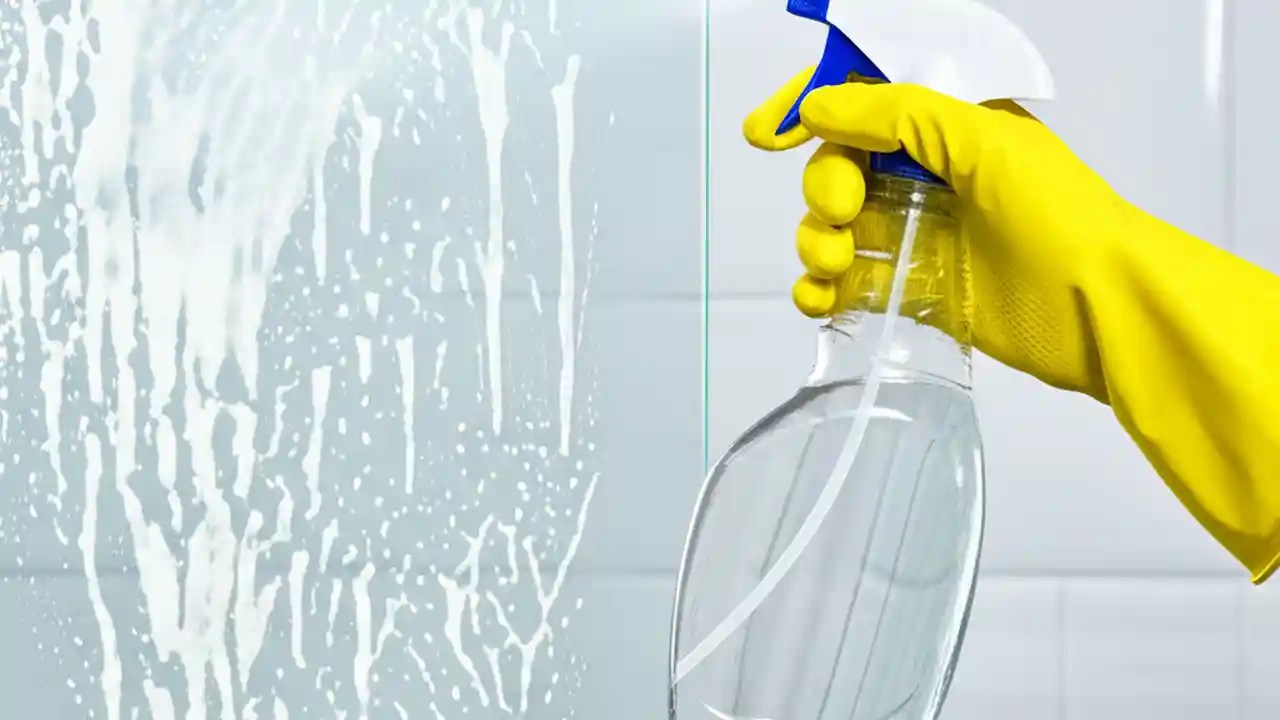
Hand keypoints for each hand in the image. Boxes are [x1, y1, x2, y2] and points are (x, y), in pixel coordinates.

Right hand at [743, 68, 1144, 399]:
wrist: (1102, 308)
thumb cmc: (1055, 213)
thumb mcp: (981, 140)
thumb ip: (898, 115)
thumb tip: (818, 108)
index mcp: (947, 128)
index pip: (864, 102)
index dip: (812, 109)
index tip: (767, 134)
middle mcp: (929, 177)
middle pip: (839, 169)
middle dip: (824, 186)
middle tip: (842, 208)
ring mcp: (921, 238)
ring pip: (836, 230)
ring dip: (815, 241)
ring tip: (833, 261)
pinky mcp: (916, 294)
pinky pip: (848, 286)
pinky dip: (820, 291)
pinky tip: (818, 298)